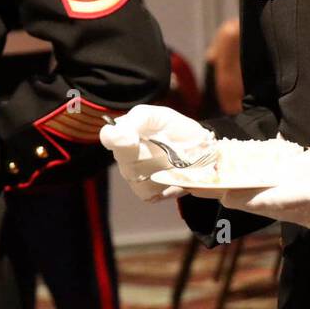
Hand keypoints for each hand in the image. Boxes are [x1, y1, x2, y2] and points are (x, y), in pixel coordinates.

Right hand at [99, 105, 213, 201]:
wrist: (200, 151)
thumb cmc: (177, 129)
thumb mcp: (160, 116)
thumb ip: (137, 118)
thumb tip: (120, 133)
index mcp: (124, 132)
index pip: (108, 137)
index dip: (118, 139)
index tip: (134, 138)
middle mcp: (123, 156)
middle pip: (125, 160)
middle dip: (149, 152)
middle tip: (167, 144)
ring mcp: (133, 176)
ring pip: (137, 176)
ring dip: (160, 167)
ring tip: (173, 158)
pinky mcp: (145, 193)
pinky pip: (148, 191)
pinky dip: (165, 182)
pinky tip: (173, 173)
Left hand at [220, 140, 309, 236]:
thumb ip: (294, 168)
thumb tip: (269, 175)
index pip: (273, 199)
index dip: (246, 198)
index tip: (224, 194)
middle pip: (274, 211)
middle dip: (249, 201)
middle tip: (223, 192)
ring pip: (284, 216)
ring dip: (264, 206)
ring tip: (240, 194)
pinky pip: (298, 218)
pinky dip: (284, 208)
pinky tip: (272, 199)